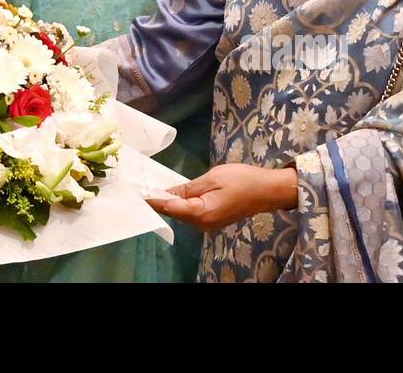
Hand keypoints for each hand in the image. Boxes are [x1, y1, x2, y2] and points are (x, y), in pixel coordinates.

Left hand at [146, 163, 297, 232]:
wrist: (268, 190)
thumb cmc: (242, 180)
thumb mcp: (212, 178)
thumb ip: (188, 189)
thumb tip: (166, 194)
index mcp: (201, 214)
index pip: (169, 207)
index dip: (151, 199)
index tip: (134, 193)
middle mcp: (202, 224)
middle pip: (173, 212)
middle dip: (157, 201)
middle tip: (138, 187)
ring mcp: (208, 224)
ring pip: (181, 213)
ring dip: (168, 202)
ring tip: (150, 188)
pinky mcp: (213, 219)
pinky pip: (191, 212)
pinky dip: (180, 204)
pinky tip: (171, 193)